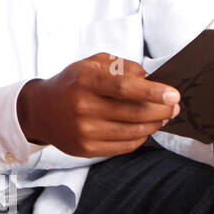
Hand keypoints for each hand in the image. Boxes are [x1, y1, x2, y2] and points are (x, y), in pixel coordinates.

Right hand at [18, 52, 178, 157]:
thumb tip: (150, 78)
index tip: (174, 95)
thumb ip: (121, 66)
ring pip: (134, 131)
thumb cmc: (70, 84)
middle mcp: (83, 107)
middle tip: (174, 107)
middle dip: (162, 110)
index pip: (124, 88)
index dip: (153, 92)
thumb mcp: (90, 64)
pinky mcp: (86, 149)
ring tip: (161, 117)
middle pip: (135, 112)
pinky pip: (125, 146)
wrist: (39, 110)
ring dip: (154, 124)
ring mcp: (84, 131)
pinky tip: (143, 128)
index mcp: (85, 81)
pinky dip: (140, 137)